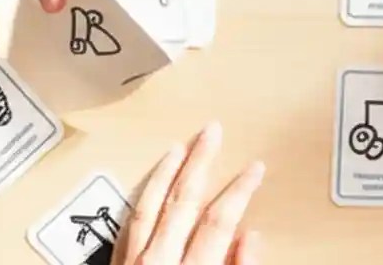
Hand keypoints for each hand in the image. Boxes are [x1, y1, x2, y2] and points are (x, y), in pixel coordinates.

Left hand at [113, 123, 264, 264]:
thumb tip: (250, 237)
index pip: (219, 221)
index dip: (240, 191)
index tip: (255, 168)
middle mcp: (158, 259)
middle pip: (182, 200)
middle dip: (200, 161)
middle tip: (212, 131)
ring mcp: (132, 261)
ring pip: (148, 205)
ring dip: (166, 172)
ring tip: (178, 147)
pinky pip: (126, 225)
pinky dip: (140, 201)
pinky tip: (147, 186)